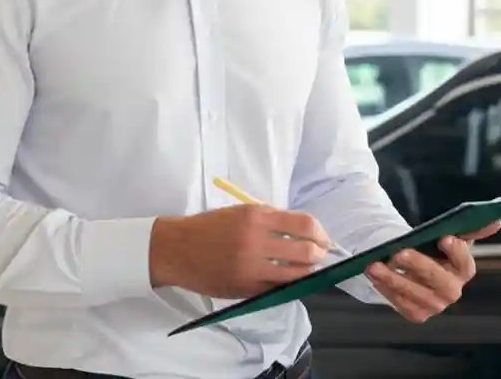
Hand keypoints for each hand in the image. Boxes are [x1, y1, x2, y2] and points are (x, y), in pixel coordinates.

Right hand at [149, 204, 332, 298]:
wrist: (177, 249)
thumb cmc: (209, 227)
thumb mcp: (240, 212)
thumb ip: (270, 219)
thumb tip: (302, 230)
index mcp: (256, 216)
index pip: (304, 224)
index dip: (321, 233)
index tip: (324, 239)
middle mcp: (256, 241)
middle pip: (305, 251)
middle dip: (319, 255)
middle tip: (319, 256)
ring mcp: (251, 267)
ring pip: (295, 273)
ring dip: (306, 272)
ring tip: (306, 269)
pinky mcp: (246, 287)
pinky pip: (277, 288)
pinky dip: (287, 284)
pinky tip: (287, 279)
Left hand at [363, 219, 500, 323]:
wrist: (414, 269)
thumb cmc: (433, 250)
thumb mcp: (449, 235)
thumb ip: (471, 228)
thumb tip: (496, 220)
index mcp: (464, 269)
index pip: (465, 262)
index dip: (457, 252)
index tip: (444, 238)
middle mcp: (452, 290)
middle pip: (438, 281)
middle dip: (419, 266)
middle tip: (398, 253)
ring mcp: (435, 304)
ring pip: (414, 294)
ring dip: (393, 279)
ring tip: (373, 265)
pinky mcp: (417, 313)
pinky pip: (400, 303)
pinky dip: (386, 289)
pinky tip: (374, 277)